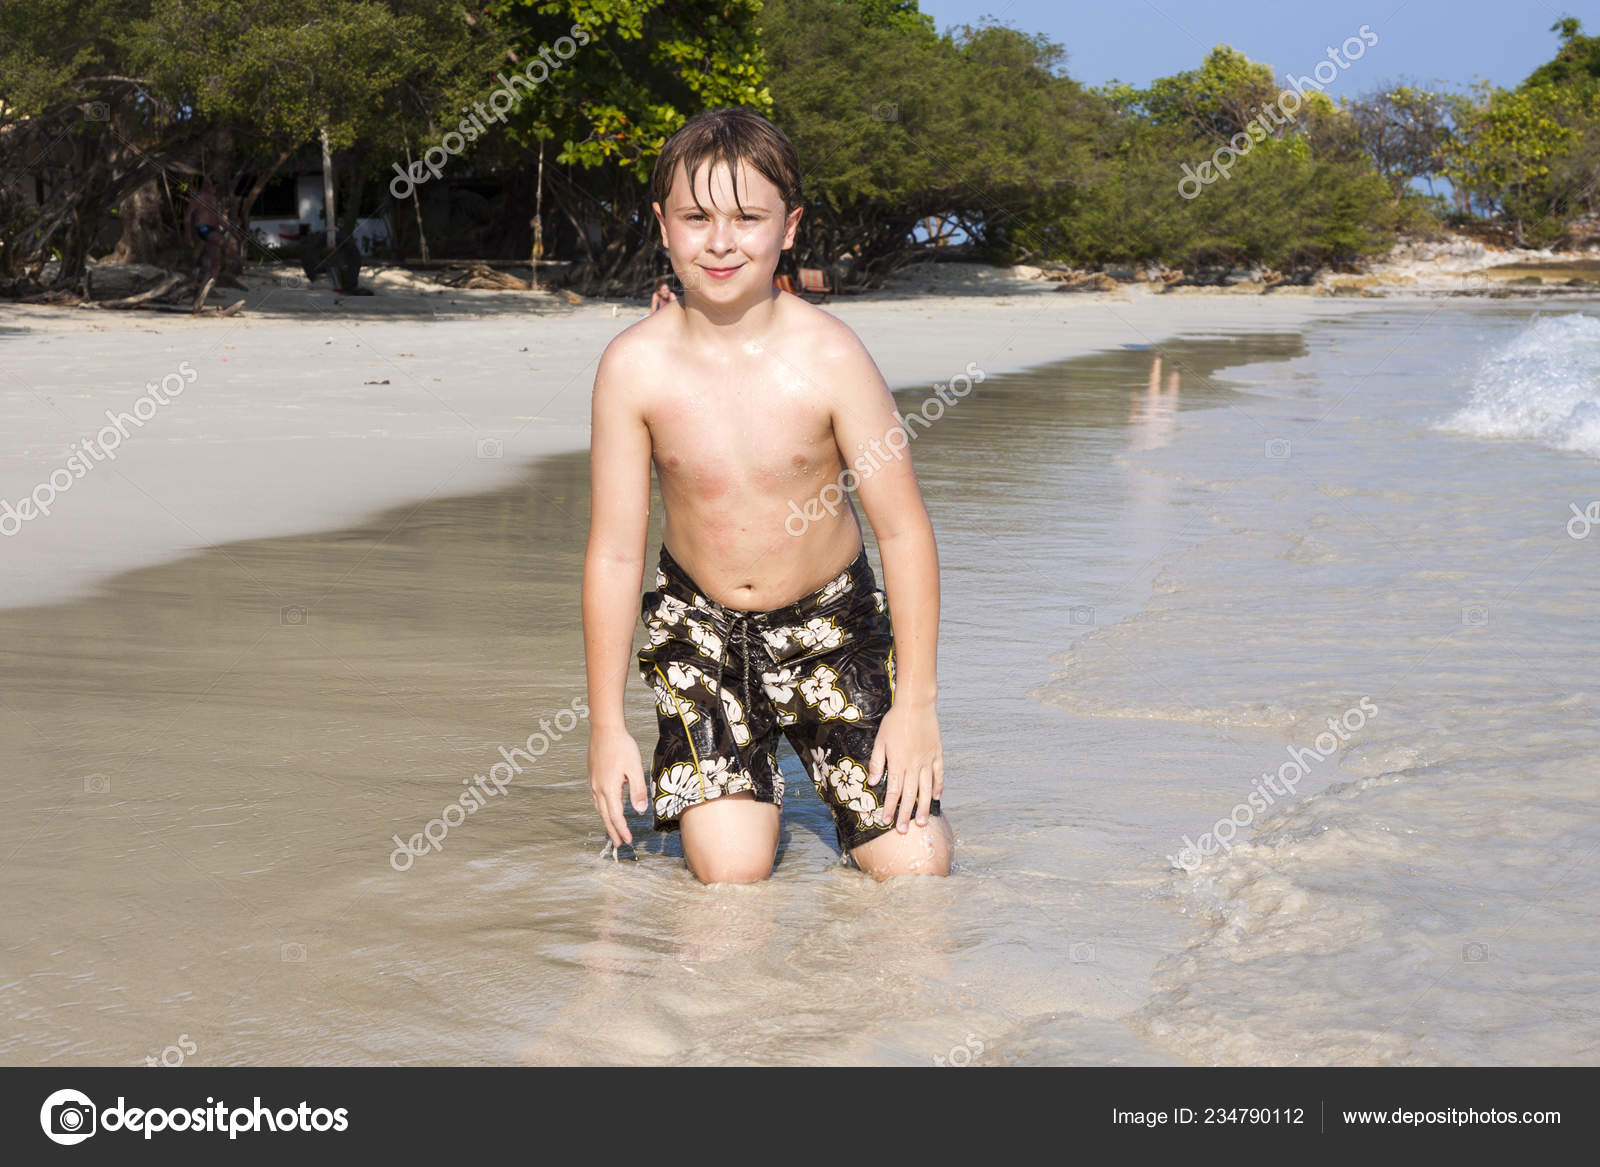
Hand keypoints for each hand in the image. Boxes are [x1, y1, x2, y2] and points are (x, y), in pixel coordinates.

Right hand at [588, 726, 648, 846]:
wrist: (605, 729)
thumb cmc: (622, 746)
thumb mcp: (635, 768)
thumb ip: (638, 790)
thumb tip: (640, 811)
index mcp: (609, 789)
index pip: (616, 816)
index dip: (622, 830)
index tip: (628, 841)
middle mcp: (598, 788)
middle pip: (605, 816)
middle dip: (612, 831)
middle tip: (619, 844)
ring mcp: (593, 782)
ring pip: (599, 808)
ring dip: (606, 821)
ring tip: (613, 830)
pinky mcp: (592, 776)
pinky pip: (596, 799)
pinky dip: (602, 809)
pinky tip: (606, 809)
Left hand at [868, 698, 942, 832]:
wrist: (916, 705)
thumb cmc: (894, 722)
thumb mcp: (880, 741)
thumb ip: (877, 762)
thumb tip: (874, 782)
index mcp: (898, 762)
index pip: (893, 791)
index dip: (889, 807)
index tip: (886, 821)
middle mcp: (914, 765)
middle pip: (910, 794)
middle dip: (905, 814)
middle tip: (904, 830)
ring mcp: (927, 760)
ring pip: (926, 789)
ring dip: (924, 807)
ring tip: (922, 822)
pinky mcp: (937, 754)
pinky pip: (938, 774)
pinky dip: (938, 787)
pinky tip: (936, 798)